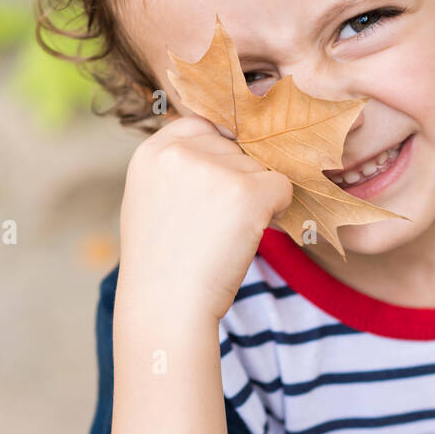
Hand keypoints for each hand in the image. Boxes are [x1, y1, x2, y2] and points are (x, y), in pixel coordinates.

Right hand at [118, 114, 293, 321]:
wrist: (166, 308)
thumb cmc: (164, 261)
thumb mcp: (152, 198)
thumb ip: (180, 165)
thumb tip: (232, 137)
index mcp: (152, 151)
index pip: (204, 125)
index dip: (219, 155)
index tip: (213, 189)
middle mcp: (179, 152)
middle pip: (235, 147)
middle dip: (237, 179)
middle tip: (214, 223)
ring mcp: (213, 169)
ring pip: (260, 168)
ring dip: (255, 198)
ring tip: (223, 234)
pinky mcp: (246, 191)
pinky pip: (282, 186)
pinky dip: (276, 210)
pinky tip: (248, 234)